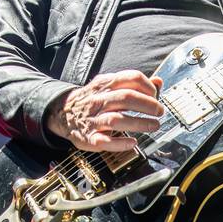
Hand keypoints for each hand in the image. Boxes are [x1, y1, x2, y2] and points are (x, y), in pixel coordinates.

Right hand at [46, 71, 163, 153]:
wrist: (63, 113)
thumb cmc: (94, 100)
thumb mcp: (110, 87)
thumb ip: (134, 85)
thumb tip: (158, 82)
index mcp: (106, 84)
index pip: (130, 78)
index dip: (147, 87)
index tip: (156, 96)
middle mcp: (99, 100)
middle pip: (126, 98)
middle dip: (147, 105)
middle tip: (159, 112)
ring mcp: (93, 119)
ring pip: (117, 119)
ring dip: (139, 123)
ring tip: (154, 126)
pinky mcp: (89, 137)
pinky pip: (104, 141)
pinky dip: (120, 143)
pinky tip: (132, 142)